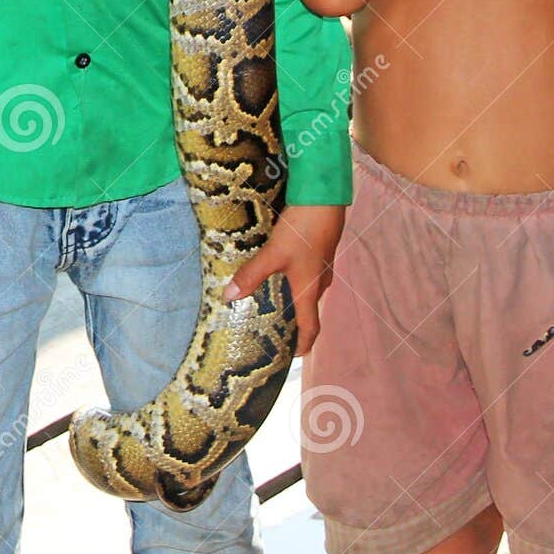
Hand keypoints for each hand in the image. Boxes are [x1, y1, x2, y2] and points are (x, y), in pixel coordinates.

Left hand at [221, 204, 345, 354]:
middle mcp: (319, 282)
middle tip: (270, 329)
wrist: (325, 197)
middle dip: (291, 322)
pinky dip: (291, 280)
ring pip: (306, 290)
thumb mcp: (274, 253)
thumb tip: (228, 297)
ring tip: (267, 300)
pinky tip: (276, 271)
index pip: (311, 328)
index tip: (291, 356)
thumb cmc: (303, 229)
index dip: (302, 345)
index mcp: (311, 290)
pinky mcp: (318, 250)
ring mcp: (321, 266)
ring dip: (290, 299)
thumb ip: (252, 275)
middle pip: (307, 310)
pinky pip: (305, 274)